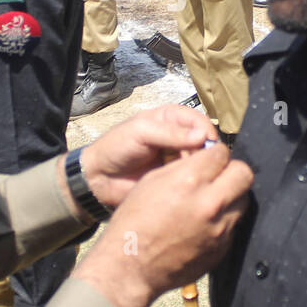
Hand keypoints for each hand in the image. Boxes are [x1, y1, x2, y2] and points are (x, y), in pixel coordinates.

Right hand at [72, 143, 252, 306]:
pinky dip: (223, 221)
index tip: (209, 161)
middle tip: (218, 177)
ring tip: (210, 202)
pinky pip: (233, 226)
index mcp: (189, 181)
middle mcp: (210, 203)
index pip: (222, 153)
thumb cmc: (133, 223)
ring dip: (230, 197)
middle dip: (231, 171)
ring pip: (243, 200)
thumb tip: (204, 159)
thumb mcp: (151, 182)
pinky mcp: (222, 249)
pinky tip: (203, 225)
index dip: (214, 155)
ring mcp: (220, 229)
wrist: (130, 267)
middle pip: (243, 174)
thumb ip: (183, 166)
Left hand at [79, 105, 218, 208]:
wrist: (100, 177)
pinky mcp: (176, 178)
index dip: (206, 133)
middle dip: (205, 154)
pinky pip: (192, 179)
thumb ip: (170, 133)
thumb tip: (202, 137)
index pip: (200, 121)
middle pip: (205, 143)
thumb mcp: (141, 132)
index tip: (206, 147)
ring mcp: (178, 159)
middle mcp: (179, 137)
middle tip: (195, 166)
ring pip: (202, 162)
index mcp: (172, 118)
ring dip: (200, 169)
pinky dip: (193, 182)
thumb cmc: (116, 147)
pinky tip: (187, 187)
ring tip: (188, 177)